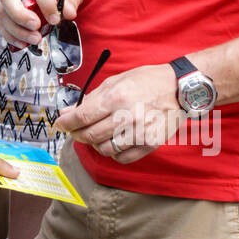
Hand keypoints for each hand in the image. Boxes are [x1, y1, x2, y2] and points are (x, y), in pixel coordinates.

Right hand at [0, 0, 87, 47]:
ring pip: (2, 12)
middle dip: (20, 15)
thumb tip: (68, 13)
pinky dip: (10, 36)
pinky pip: (1, 23)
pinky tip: (24, 43)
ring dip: (16, 30)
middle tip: (36, 28)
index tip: (55, 19)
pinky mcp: (7, 9)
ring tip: (35, 39)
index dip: (46, 3)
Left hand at [53, 63, 183, 163]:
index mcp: (115, 97)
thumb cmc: (146, 81)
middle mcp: (126, 116)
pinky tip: (113, 143)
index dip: (66, 123)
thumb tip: (68, 112)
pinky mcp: (150, 144)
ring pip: (104, 149)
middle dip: (77, 134)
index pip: (81, 117)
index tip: (60, 125)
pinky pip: (122, 157)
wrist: (178, 88)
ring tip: (96, 135)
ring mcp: (139, 132)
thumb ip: (91, 98)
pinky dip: (113, 153)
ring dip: (95, 144)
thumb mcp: (115, 81)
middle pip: (90, 135)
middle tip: (75, 131)